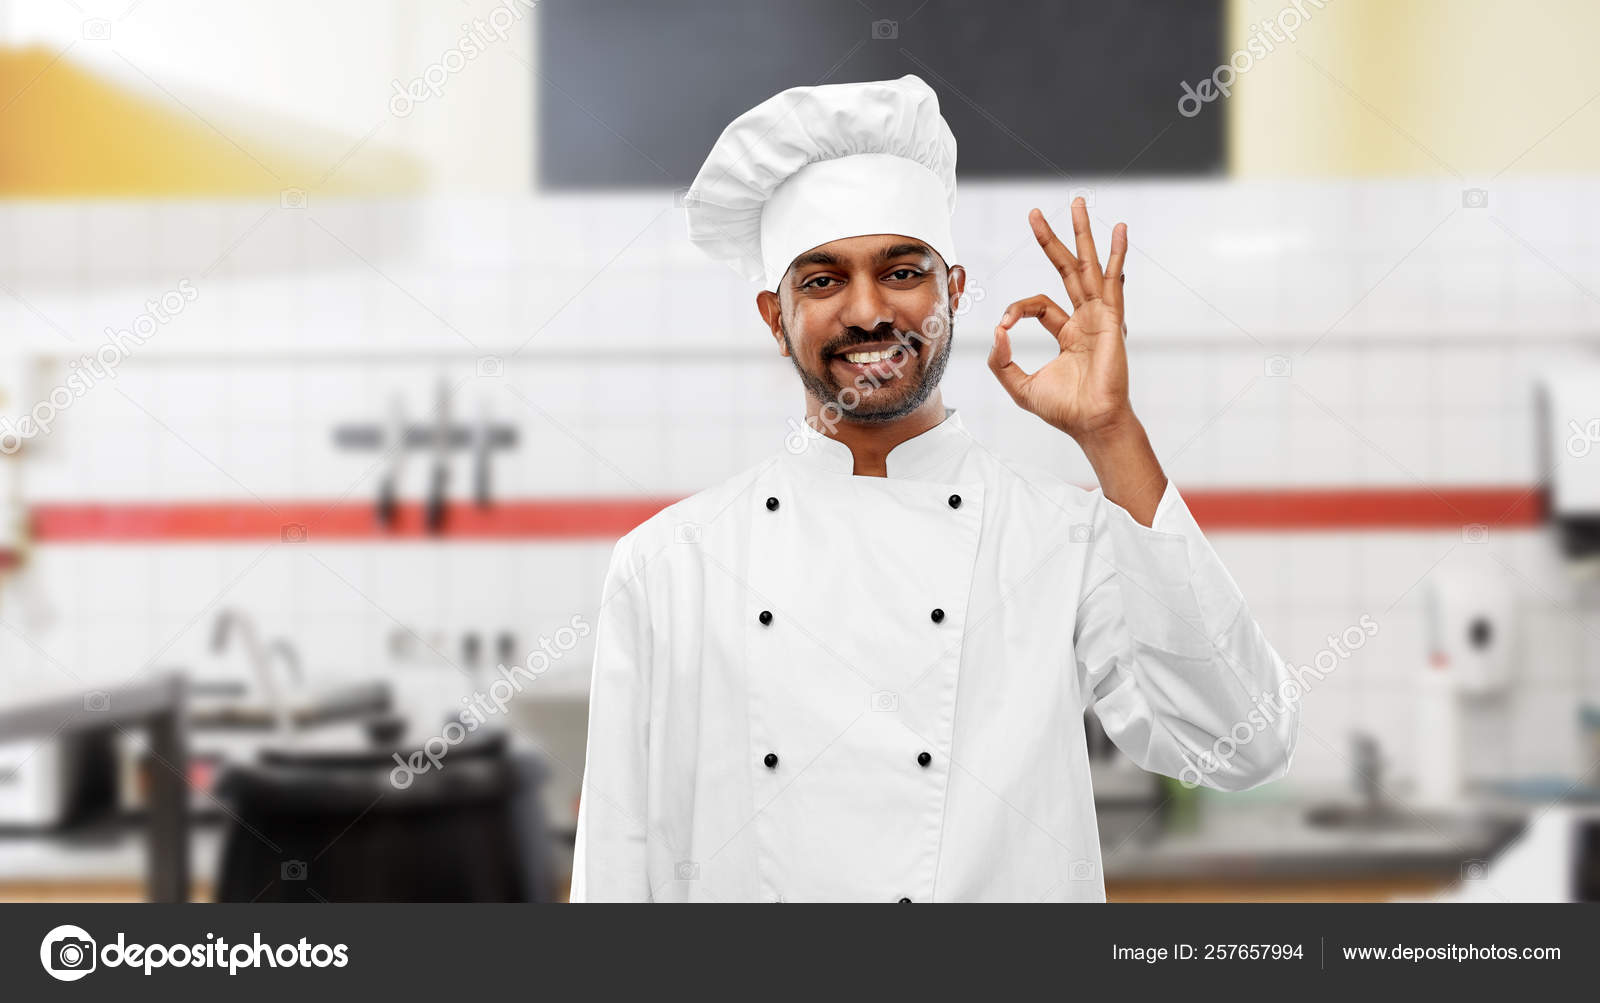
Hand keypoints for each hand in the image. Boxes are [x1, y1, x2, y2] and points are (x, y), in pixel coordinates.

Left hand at [988, 199, 1131, 443]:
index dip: (1016, 309)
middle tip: (1036, 212)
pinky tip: (1120, 231)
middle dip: (1052, 240)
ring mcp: (1100, 316)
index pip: (1038, 304)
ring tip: (1078, 202)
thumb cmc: (1063, 410)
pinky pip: (1112, 281)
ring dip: (1082, 233)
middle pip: (1066, 270)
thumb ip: (1001, 360)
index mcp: (1067, 332)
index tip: (1003, 326)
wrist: (1091, 424)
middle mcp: (1085, 319)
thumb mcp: (1020, 385)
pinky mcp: (1111, 320)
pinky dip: (1116, 255)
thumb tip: (995, 332)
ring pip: (1088, 266)